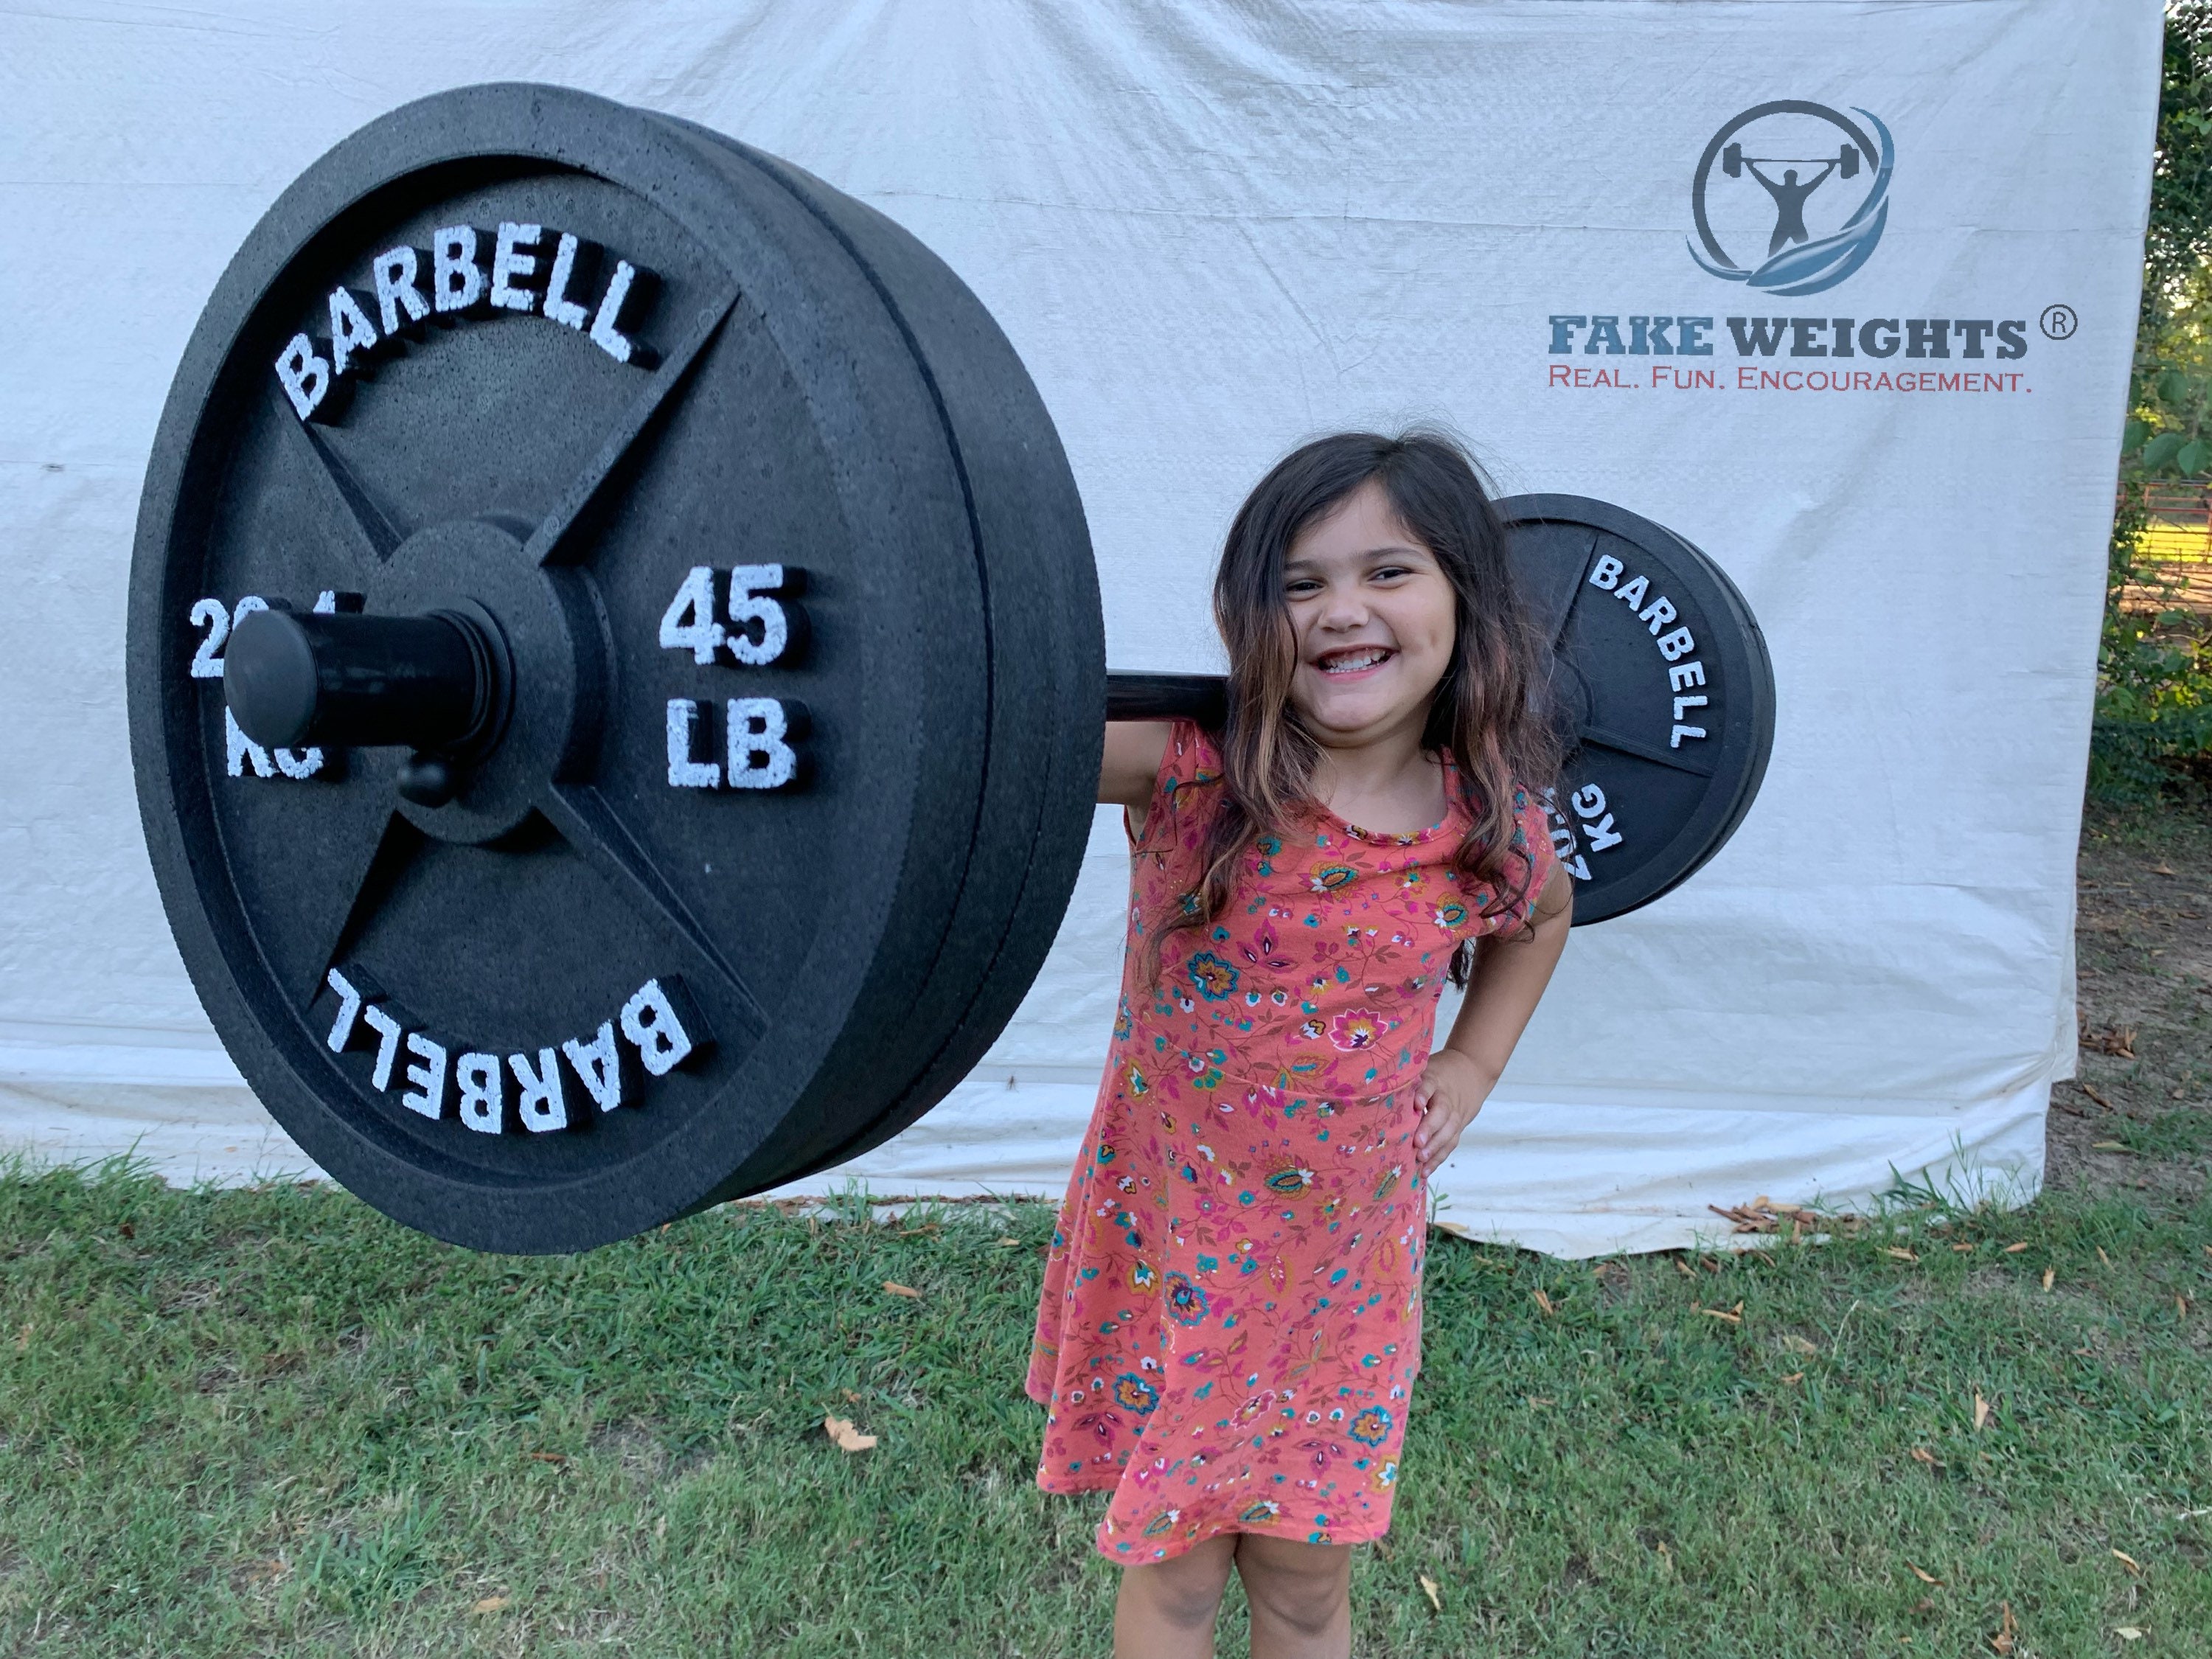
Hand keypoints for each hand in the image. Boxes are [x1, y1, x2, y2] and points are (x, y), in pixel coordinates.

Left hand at [1412, 1049, 1497, 1174]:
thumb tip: (1376, 1090)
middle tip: (1417, 1143)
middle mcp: (1447, 1098)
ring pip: (1449, 1131)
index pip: (1429, 1086)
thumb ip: (1408, 1080)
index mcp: (1435, 1080)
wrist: (1472, 1070)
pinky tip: (1425, 1170)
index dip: (1423, 1094)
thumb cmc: (1438, 1072)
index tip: (1416, 1103)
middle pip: (1442, 1112)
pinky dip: (1438, 1158)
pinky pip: (1450, 1143)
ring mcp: (1455, 1114)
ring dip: (1435, 1147)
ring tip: (1421, 1160)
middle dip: (1430, 1128)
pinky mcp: (1458, 1127)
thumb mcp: (1424, 1068)